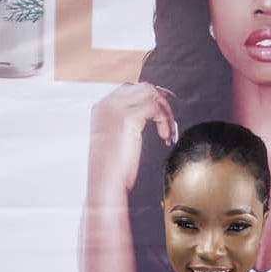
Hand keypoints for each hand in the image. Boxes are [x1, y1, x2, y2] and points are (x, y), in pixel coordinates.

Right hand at [87, 81, 177, 196]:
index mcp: (101, 108)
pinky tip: (165, 137)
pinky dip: (164, 121)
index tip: (161, 114)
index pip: (129, 90)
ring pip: (150, 94)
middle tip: (169, 121)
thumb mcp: (115, 141)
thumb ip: (125, 126)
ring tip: (168, 131)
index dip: (150, 100)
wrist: (105, 184)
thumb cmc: (111, 170)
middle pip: (141, 88)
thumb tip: (141, 119)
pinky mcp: (128, 118)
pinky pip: (155, 108)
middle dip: (160, 102)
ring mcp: (116, 108)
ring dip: (164, 111)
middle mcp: (107, 104)